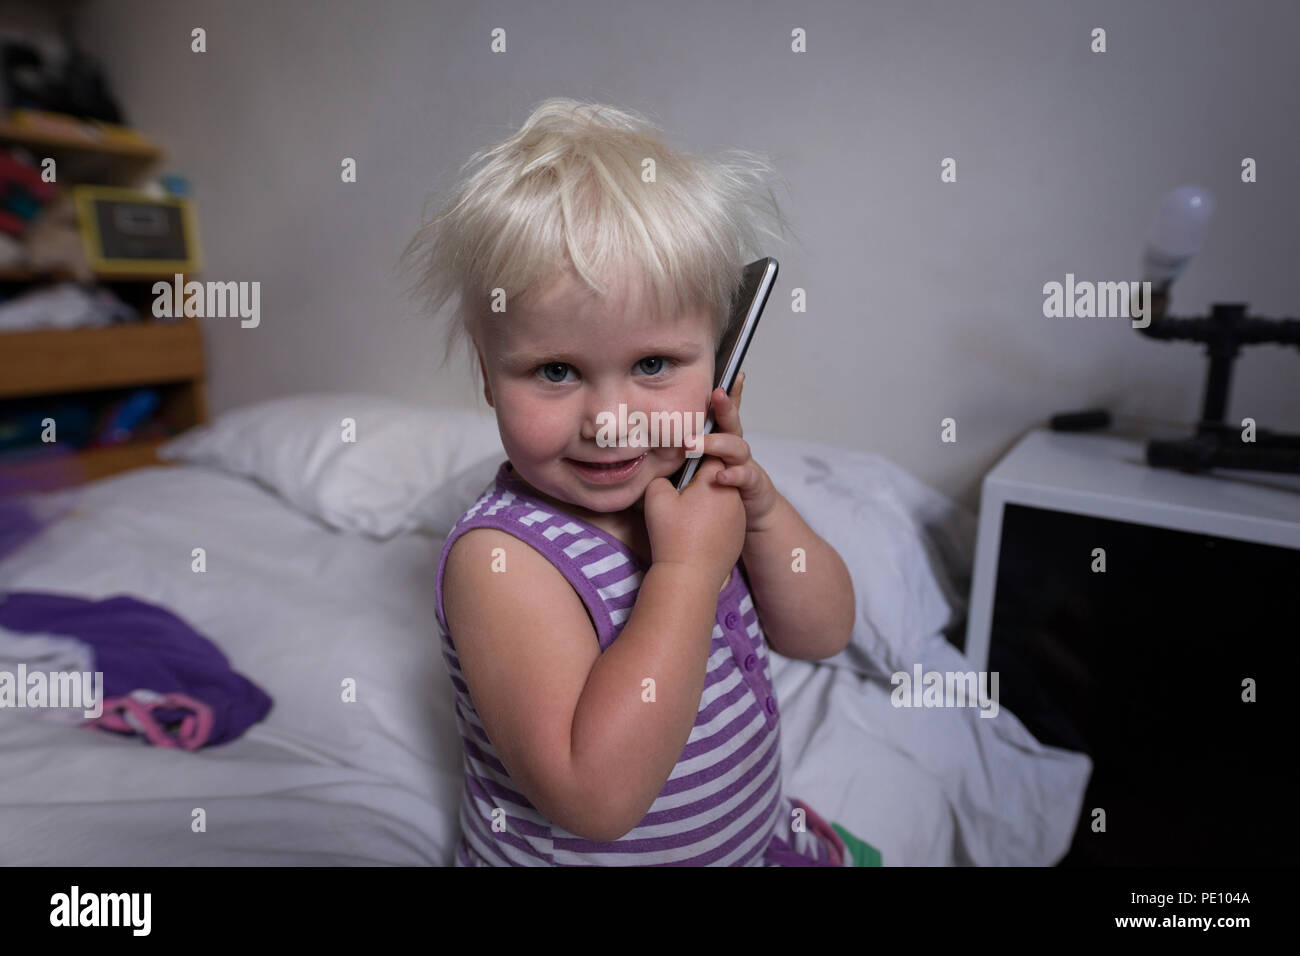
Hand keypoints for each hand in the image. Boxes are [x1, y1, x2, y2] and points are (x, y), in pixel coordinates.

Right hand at [643, 455, 745, 581]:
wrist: (690, 576)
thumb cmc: (673, 536)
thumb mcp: (656, 497)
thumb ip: (661, 477)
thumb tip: (668, 478)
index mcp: (717, 480)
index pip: (711, 454)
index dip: (695, 455)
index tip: (682, 462)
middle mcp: (734, 495)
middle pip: (718, 476)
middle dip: (702, 480)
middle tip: (681, 493)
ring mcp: (739, 517)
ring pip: (723, 498)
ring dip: (709, 501)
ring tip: (689, 516)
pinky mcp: (739, 535)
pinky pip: (726, 518)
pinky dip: (713, 520)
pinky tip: (698, 533)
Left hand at [694, 373, 780, 532]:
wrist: (750, 513)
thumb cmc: (717, 488)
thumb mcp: (695, 466)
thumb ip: (679, 452)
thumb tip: (646, 439)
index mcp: (719, 440)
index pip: (720, 412)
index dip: (723, 393)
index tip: (725, 371)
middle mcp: (734, 447)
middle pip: (731, 421)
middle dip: (725, 406)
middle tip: (715, 393)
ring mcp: (745, 464)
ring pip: (737, 446)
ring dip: (717, 443)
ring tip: (694, 444)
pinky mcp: (753, 483)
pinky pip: (745, 476)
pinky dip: (733, 475)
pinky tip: (720, 476)